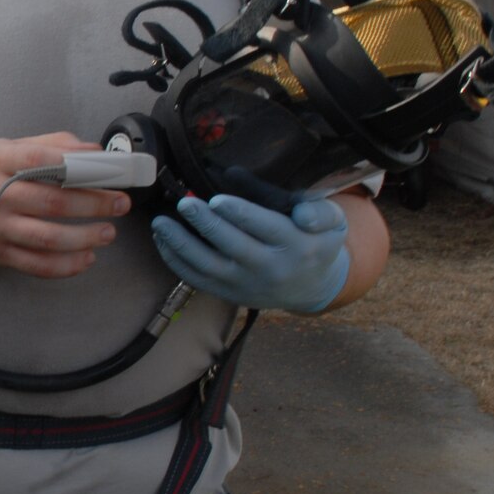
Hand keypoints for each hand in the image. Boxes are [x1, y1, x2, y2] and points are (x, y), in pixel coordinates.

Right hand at [0, 133, 128, 278]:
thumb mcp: (4, 149)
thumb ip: (48, 146)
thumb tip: (93, 152)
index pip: (38, 158)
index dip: (75, 164)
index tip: (106, 170)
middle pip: (51, 202)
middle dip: (93, 204)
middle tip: (120, 203)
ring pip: (47, 238)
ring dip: (84, 237)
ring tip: (108, 232)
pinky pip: (37, 265)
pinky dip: (66, 265)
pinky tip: (86, 257)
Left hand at [150, 193, 349, 312]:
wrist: (313, 287)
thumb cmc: (317, 243)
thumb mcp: (332, 223)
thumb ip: (319, 211)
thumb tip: (301, 213)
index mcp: (296, 246)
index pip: (265, 228)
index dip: (240, 214)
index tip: (217, 199)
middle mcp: (270, 269)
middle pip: (233, 246)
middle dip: (206, 225)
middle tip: (184, 204)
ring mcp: (246, 285)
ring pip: (208, 266)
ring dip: (180, 244)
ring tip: (161, 223)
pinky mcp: (229, 293)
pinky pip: (197, 279)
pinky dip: (176, 261)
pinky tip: (162, 240)